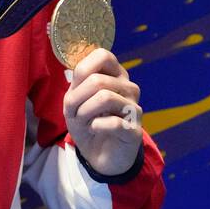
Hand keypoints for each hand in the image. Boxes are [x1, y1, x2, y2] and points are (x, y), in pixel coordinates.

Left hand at [63, 48, 142, 176]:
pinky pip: (112, 122)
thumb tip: (78, 69)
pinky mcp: (135, 129)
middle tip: (74, 112)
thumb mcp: (75, 100)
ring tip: (84, 122)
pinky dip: (95, 127)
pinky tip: (95, 130)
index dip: (82, 70)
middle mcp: (128, 88)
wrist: (99, 154)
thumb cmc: (88, 122)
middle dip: (76, 99)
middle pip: (97, 80)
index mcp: (115, 76)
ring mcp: (134, 108)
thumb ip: (78, 81)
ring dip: (84, 113)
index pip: (102, 55)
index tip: (75, 88)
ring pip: (104, 98)